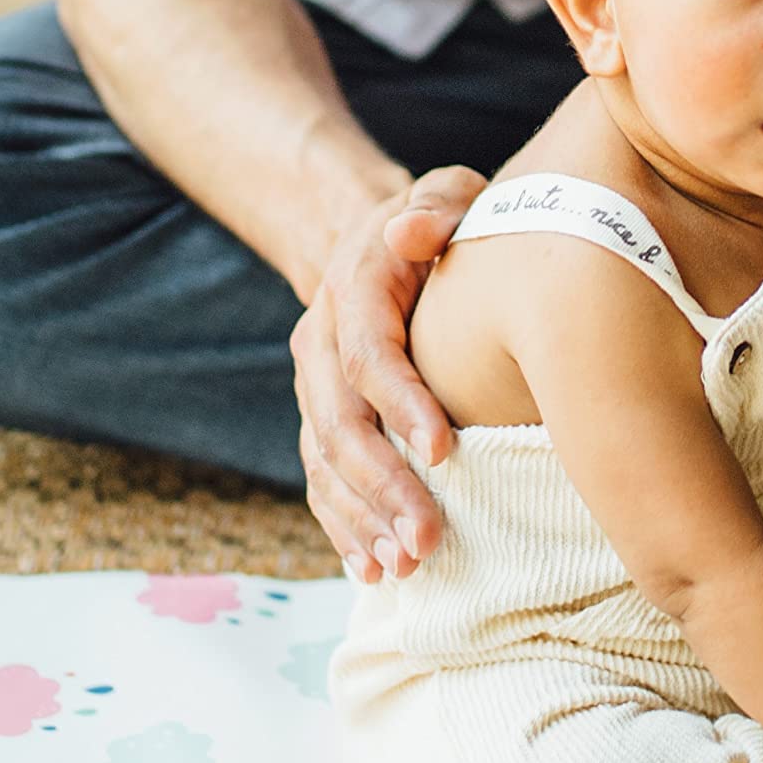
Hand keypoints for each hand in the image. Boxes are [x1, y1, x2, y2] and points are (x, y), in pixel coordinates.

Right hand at [292, 165, 486, 582]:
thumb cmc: (441, 222)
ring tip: (406, 566)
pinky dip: (343, 529)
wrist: (381, 238)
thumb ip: (439, 203)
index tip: (444, 450)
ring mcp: (314, 388)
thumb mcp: (448, 192)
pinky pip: (320, 483)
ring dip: (362, 520)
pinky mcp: (320, 423)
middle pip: (339, 424)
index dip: (401, 403)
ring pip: (324, 463)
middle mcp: (319, 341)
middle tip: (429, 538)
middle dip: (382, 486)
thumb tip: (410, 228)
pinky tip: (372, 570)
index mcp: (353, 286)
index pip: (368, 353)